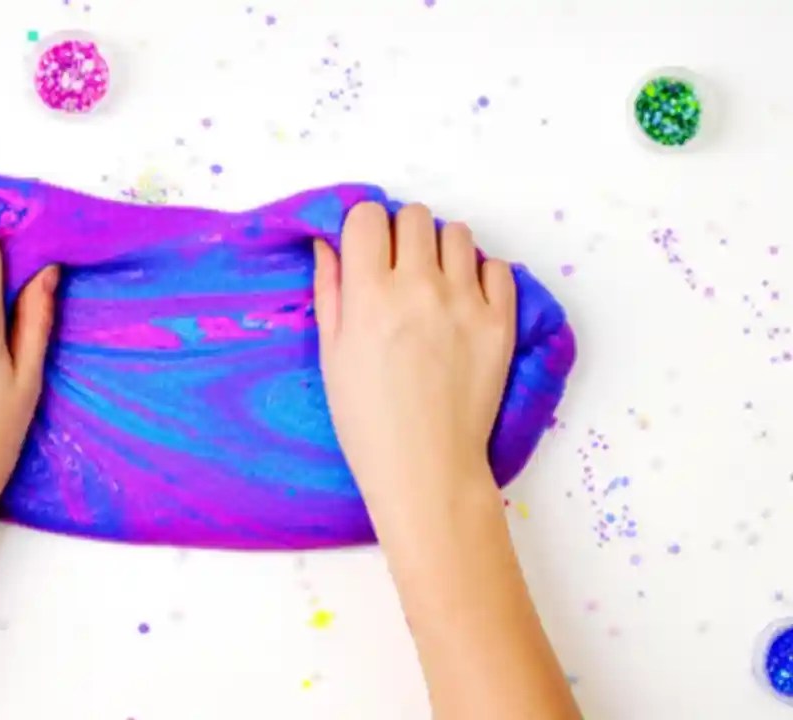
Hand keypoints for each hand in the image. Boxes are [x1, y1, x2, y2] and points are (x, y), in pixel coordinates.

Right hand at [312, 203, 515, 520]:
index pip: (368, 216)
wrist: (425, 467)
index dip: (362, 228)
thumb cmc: (367, 419)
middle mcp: (420, 288)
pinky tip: (462, 302)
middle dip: (401, 233)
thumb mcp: (331, 354)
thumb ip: (330, 290)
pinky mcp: (501, 322)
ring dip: (440, 249)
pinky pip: (496, 268)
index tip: (364, 250)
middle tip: (397, 268)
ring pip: (457, 234)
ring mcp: (466, 303)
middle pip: (414, 216)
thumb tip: (329, 242)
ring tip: (432, 283)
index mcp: (370, 295)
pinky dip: (479, 275)